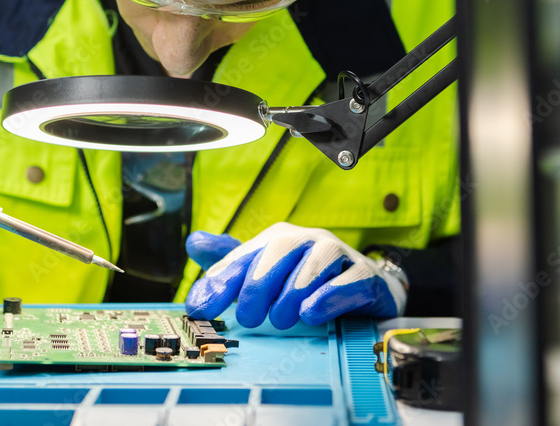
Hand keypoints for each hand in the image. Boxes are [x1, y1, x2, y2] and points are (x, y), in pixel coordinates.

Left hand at [185, 222, 406, 327]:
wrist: (364, 291)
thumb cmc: (306, 283)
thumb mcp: (265, 275)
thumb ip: (231, 265)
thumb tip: (193, 242)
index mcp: (279, 238)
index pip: (245, 254)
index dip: (221, 281)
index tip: (201, 307)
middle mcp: (309, 240)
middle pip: (280, 248)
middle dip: (259, 284)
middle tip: (249, 319)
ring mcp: (340, 254)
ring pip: (315, 263)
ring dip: (293, 293)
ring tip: (282, 320)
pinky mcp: (365, 276)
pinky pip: (349, 280)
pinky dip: (328, 297)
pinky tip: (311, 314)